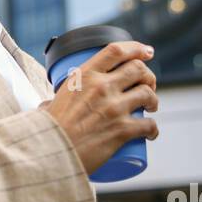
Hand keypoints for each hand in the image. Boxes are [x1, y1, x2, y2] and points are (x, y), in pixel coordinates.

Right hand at [41, 41, 158, 176]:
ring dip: (154, 100)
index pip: (116, 51)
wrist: (49, 153)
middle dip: (148, 76)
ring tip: (151, 107)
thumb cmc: (47, 130)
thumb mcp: (52, 102)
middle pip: (138, 69)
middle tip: (147, 85)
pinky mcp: (122, 130)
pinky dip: (153, 129)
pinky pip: (149, 125)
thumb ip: (54, 101)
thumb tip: (47, 107)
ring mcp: (114, 108)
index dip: (136, 48)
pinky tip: (151, 134)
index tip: (147, 51)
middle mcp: (102, 87)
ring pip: (148, 94)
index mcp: (84, 75)